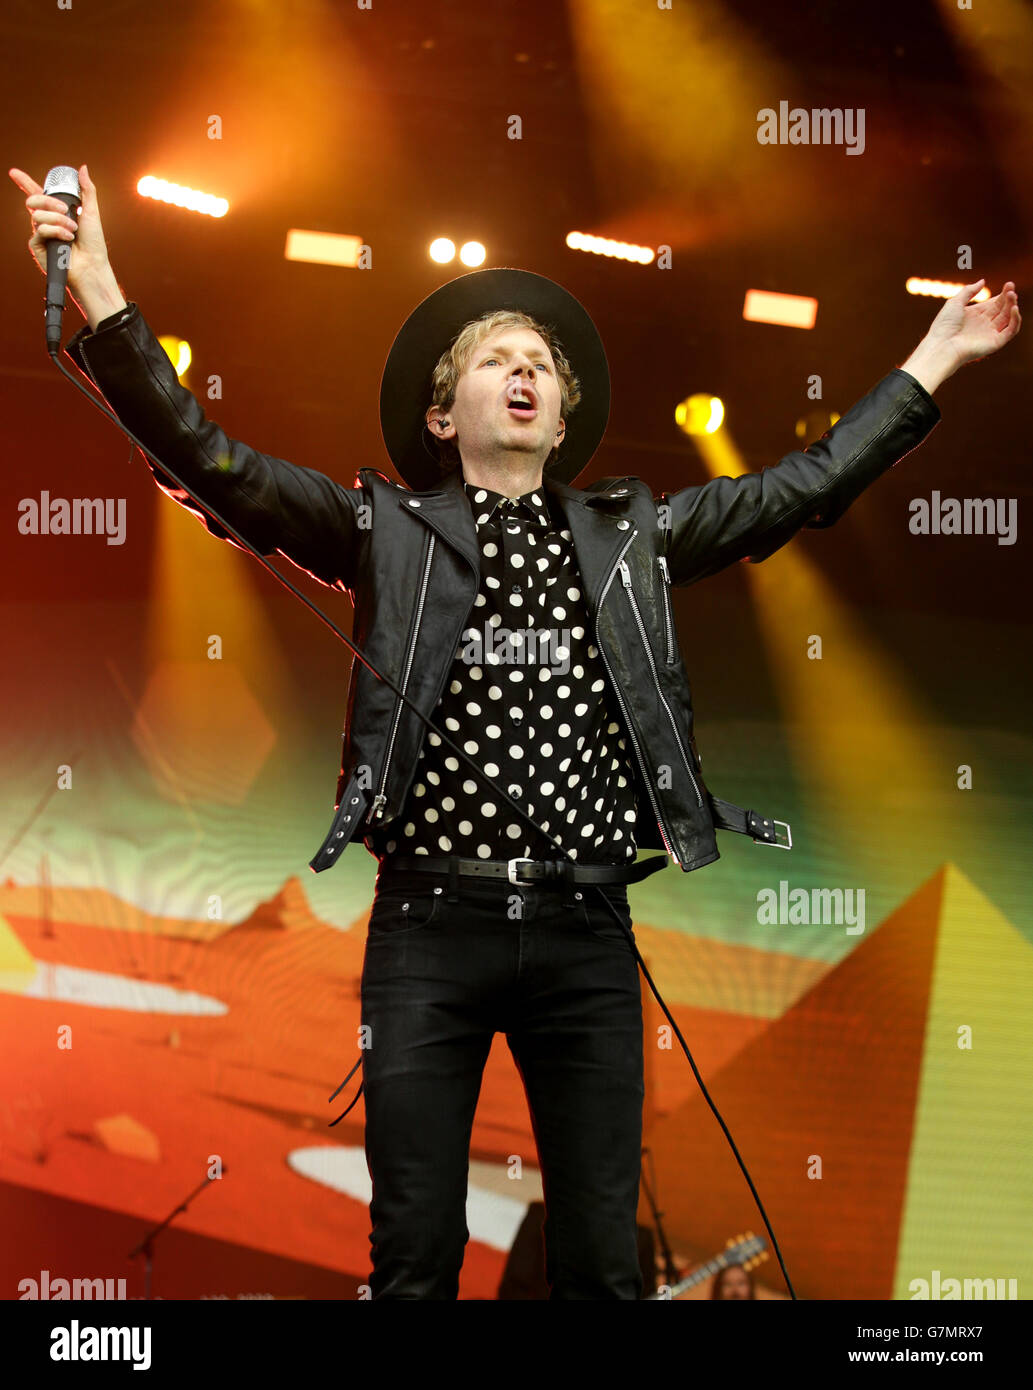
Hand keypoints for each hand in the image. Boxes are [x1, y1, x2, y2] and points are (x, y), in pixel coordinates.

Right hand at [9, 163, 112, 289]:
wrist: (92, 265)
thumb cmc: (93, 243)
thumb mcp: (91, 212)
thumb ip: (86, 190)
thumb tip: (83, 168)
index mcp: (56, 212)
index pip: (38, 194)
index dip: (25, 182)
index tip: (14, 172)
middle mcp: (46, 221)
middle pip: (34, 201)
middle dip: (49, 202)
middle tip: (65, 210)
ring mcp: (40, 233)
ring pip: (39, 215)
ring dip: (59, 220)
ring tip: (73, 230)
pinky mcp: (37, 245)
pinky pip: (40, 229)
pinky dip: (56, 231)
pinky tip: (68, 239)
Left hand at [924, 278, 1020, 369]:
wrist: (941, 346)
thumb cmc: (944, 326)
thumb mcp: (955, 302)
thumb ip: (969, 291)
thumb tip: (982, 281)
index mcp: (975, 315)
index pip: (994, 303)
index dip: (1003, 294)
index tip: (1009, 285)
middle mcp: (984, 324)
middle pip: (1002, 309)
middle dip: (1008, 298)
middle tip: (1011, 288)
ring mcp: (990, 334)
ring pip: (1008, 318)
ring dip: (1012, 306)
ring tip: (1012, 295)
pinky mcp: (995, 343)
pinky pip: (1011, 331)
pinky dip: (1016, 320)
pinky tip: (1014, 309)